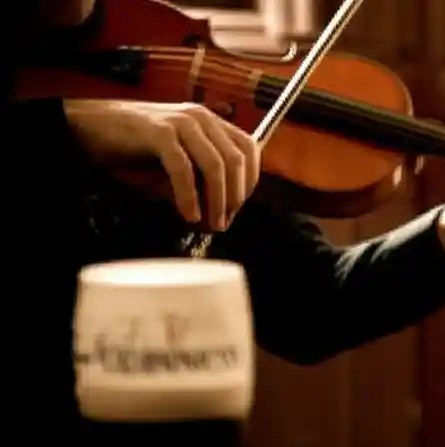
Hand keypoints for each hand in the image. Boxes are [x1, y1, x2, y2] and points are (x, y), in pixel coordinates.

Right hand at [63, 100, 259, 230]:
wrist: (88, 127)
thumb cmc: (133, 146)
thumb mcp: (175, 162)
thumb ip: (200, 180)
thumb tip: (222, 212)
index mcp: (209, 121)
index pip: (248, 149)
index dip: (249, 182)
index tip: (237, 207)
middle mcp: (199, 117)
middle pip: (235, 161)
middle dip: (234, 198)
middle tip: (223, 222)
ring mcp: (179, 122)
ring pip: (214, 165)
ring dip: (217, 200)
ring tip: (210, 223)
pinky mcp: (158, 132)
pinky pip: (183, 169)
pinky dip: (189, 196)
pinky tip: (188, 214)